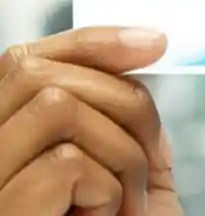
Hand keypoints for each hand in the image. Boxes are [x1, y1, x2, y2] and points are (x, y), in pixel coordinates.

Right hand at [0, 27, 183, 214]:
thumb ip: (117, 119)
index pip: (22, 62)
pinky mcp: (6, 211)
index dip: (89, 41)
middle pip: (40, 75)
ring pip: (56, 107)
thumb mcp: (120, 171)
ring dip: (122, 153)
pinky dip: (108, 191)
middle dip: (122, 101)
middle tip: (154, 157)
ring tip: (130, 200)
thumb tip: (140, 57)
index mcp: (7, 139)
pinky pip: (65, 162)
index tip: (152, 42)